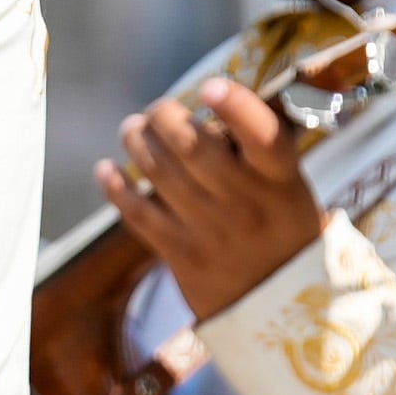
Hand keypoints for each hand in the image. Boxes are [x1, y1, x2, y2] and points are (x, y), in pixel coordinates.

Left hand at [95, 75, 328, 322]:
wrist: (279, 308)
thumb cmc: (278, 229)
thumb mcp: (287, 189)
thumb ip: (252, 151)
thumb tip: (203, 105)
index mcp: (281, 183)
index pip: (265, 139)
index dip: (238, 108)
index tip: (210, 86)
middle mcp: (248, 206)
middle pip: (194, 149)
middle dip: (164, 118)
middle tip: (156, 110)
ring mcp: (214, 234)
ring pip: (162, 175)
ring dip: (137, 143)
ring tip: (132, 129)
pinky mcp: (185, 258)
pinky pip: (141, 216)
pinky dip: (118, 189)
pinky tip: (107, 171)